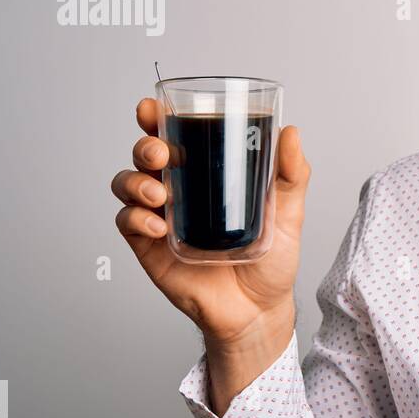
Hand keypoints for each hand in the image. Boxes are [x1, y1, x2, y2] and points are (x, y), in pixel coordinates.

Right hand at [111, 98, 308, 355]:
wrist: (259, 310)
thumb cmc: (271, 260)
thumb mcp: (288, 212)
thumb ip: (291, 174)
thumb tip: (291, 132)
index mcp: (207, 175)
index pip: (176, 137)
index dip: (156, 118)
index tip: (152, 108)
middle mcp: (180, 190)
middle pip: (146, 155)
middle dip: (145, 146)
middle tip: (161, 154)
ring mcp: (162, 218)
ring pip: (127, 183)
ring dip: (136, 182)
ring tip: (161, 195)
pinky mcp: (150, 247)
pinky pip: (128, 223)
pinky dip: (136, 217)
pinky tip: (157, 225)